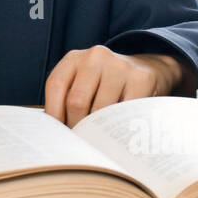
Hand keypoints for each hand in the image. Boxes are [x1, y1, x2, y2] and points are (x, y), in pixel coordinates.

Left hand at [43, 47, 182, 126]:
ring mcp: (119, 66)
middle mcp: (95, 57)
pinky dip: (118, 127)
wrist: (144, 69)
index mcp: (74, 58)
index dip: (54, 113)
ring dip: (97, 130)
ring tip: (98, 139)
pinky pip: (124, 112)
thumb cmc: (104, 84)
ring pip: (101, 110)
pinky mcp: (141, 78)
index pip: (56, 85)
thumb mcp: (82, 83)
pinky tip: (117, 132)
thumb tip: (56, 133)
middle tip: (81, 141)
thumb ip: (66, 100)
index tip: (58, 133)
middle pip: (77, 101)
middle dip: (76, 126)